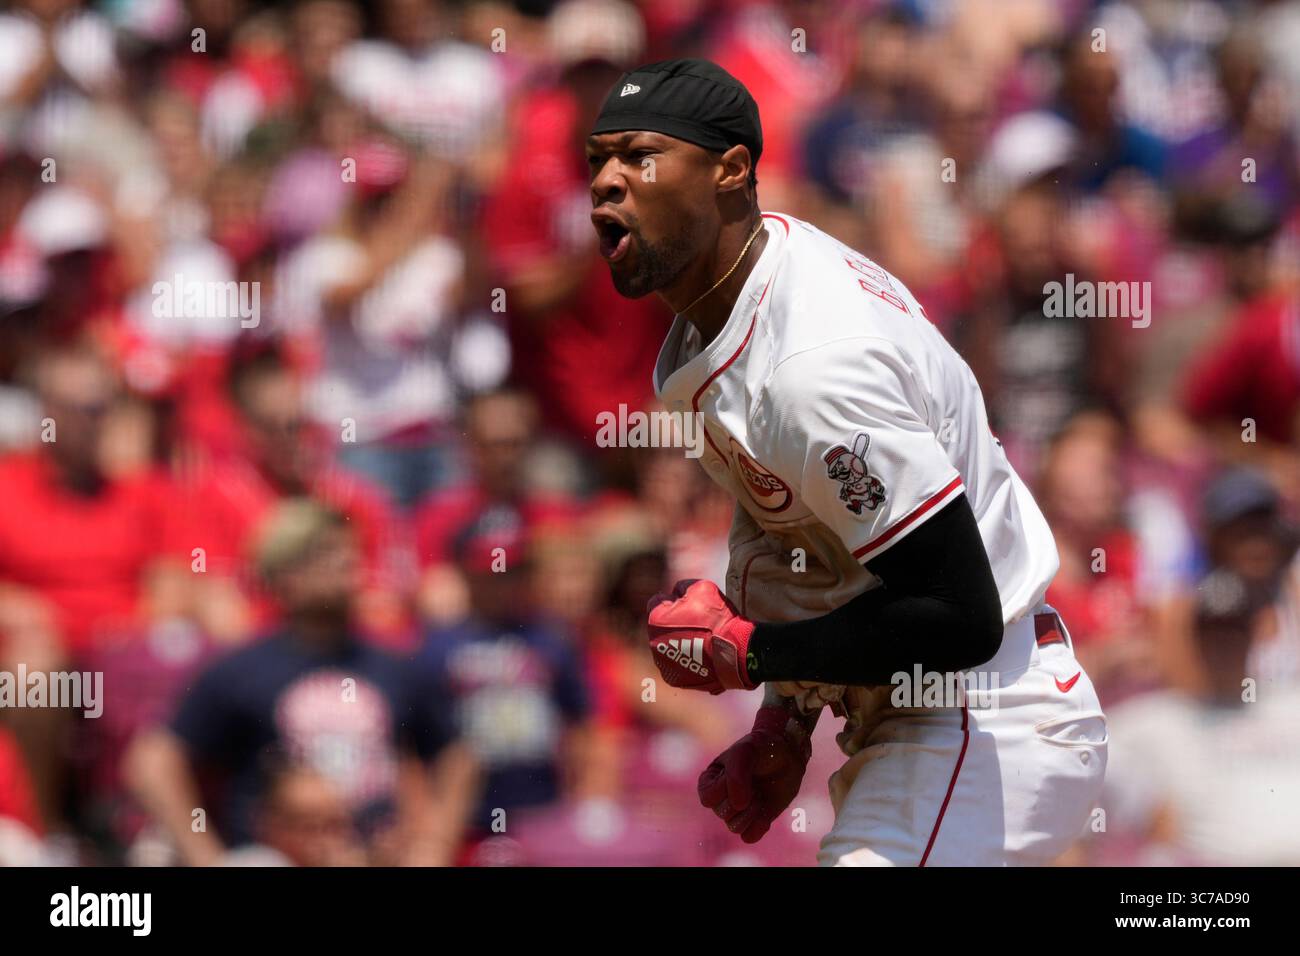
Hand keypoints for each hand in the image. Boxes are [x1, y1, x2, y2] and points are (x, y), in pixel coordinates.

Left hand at [646, 579, 755, 693]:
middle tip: (699, 623)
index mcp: (655, 619)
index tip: (691, 604)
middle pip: (661, 626)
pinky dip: (687, 660)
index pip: (657, 602)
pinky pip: (677, 664)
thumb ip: (682, 586)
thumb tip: (676, 592)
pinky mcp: (675, 679)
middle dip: (675, 622)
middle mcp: (653, 643)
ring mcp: (663, 664)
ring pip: (668, 646)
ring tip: (702, 641)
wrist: (735, 651)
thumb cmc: (717, 618)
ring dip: (679, 642)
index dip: (674, 600)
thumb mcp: (701, 587)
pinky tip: (703, 656)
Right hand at [698, 706, 810, 842]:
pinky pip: (749, 836)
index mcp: (710, 780)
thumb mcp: (745, 751)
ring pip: (735, 827)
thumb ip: (736, 775)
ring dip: (752, 811)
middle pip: (722, 813)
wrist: (787, 754)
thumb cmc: (760, 748)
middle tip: (755, 783)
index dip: (725, 788)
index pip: (708, 798)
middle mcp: (721, 798)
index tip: (741, 772)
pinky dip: (759, 825)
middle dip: (742, 798)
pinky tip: (766, 809)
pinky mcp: (754, 821)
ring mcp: (738, 811)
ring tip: (760, 794)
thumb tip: (738, 806)